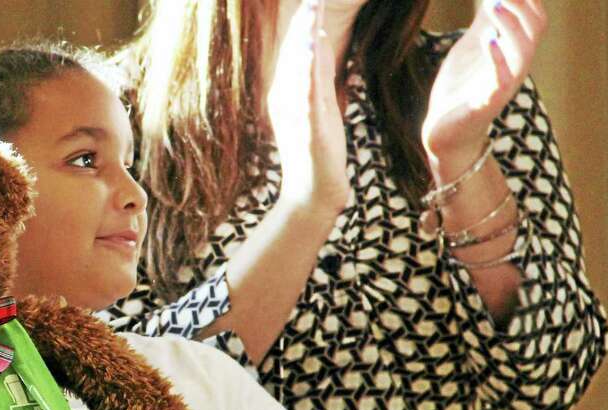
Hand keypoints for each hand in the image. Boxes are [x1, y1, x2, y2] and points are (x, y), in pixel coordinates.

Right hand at [267, 0, 348, 216]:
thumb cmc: (317, 154)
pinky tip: (314, 52)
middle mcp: (286, 101)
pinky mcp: (308, 126)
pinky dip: (310, 72)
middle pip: (294, 56)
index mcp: (287, 95)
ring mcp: (295, 113)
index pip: (294, 54)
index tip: (313, 3)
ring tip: (312, 14)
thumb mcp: (320, 107)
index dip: (303, 27)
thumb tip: (321, 41)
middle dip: (304, 26)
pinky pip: (308, 94)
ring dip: (305, 41)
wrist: (311, 193)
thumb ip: (320, 75)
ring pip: (299, 71)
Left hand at [422, 0, 546, 176]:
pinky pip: (501, 80)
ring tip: (495, 4)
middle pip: (534, 29)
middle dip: (522, 5)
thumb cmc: (462, 87)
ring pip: (523, 51)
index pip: (534, 18)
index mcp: (514, 51)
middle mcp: (516, 66)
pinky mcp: (487, 102)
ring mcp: (504, 84)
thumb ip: (484, 22)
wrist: (445, 132)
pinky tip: (488, 39)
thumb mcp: (472, 47)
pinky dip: (497, 58)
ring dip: (510, 25)